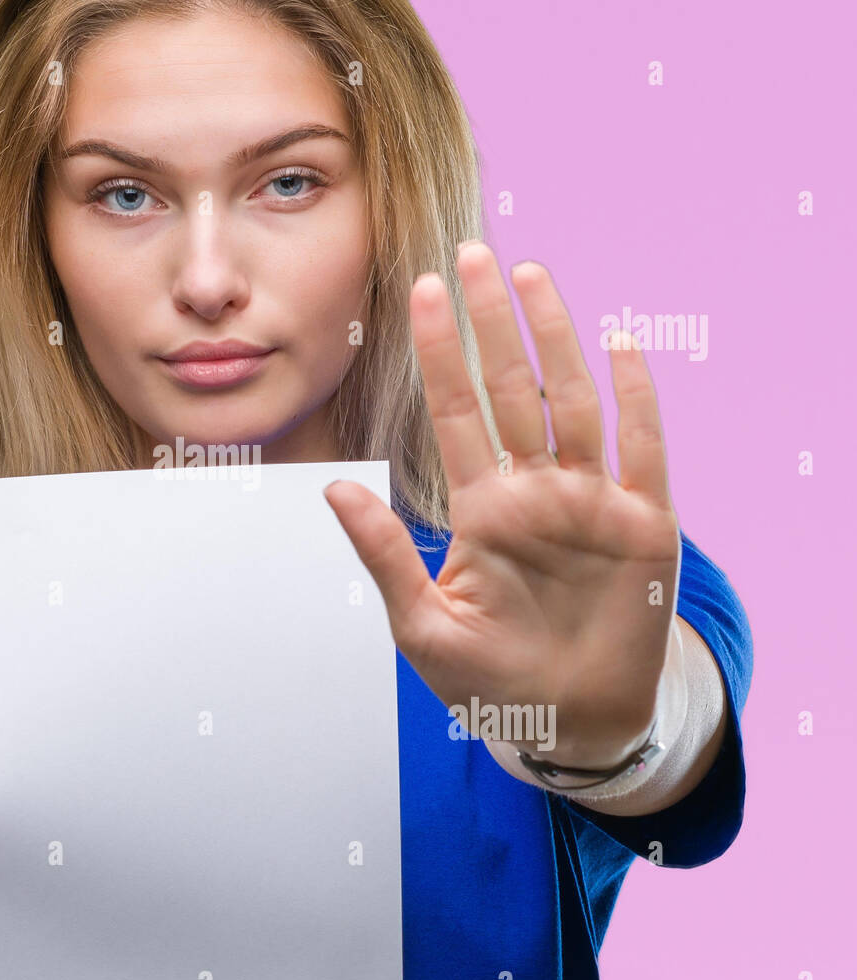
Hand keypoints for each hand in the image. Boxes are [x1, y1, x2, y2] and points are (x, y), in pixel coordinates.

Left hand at [324, 241, 680, 770]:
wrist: (569, 726)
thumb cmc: (491, 681)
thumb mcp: (422, 624)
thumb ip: (385, 555)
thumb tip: (333, 488)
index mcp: (481, 509)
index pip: (454, 414)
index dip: (439, 354)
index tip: (419, 293)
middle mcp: (535, 492)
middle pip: (510, 390)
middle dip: (490, 324)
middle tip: (470, 254)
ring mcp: (591, 504)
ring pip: (573, 403)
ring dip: (554, 340)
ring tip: (531, 276)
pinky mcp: (645, 527)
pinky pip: (643, 450)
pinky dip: (637, 398)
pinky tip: (622, 342)